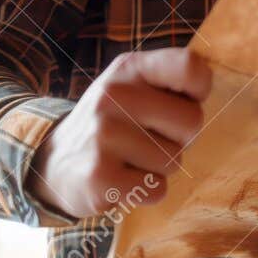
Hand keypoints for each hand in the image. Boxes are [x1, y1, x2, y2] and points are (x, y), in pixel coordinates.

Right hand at [29, 48, 212, 219]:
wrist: (53, 163)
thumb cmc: (113, 124)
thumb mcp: (133, 87)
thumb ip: (172, 79)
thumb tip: (204, 80)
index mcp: (128, 69)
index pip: (189, 66)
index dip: (198, 89)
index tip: (182, 100)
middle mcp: (113, 95)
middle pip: (192, 121)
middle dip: (180, 138)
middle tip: (148, 139)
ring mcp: (103, 135)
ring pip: (174, 160)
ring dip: (158, 167)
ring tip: (129, 159)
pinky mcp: (100, 174)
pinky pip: (157, 189)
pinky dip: (145, 191)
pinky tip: (121, 179)